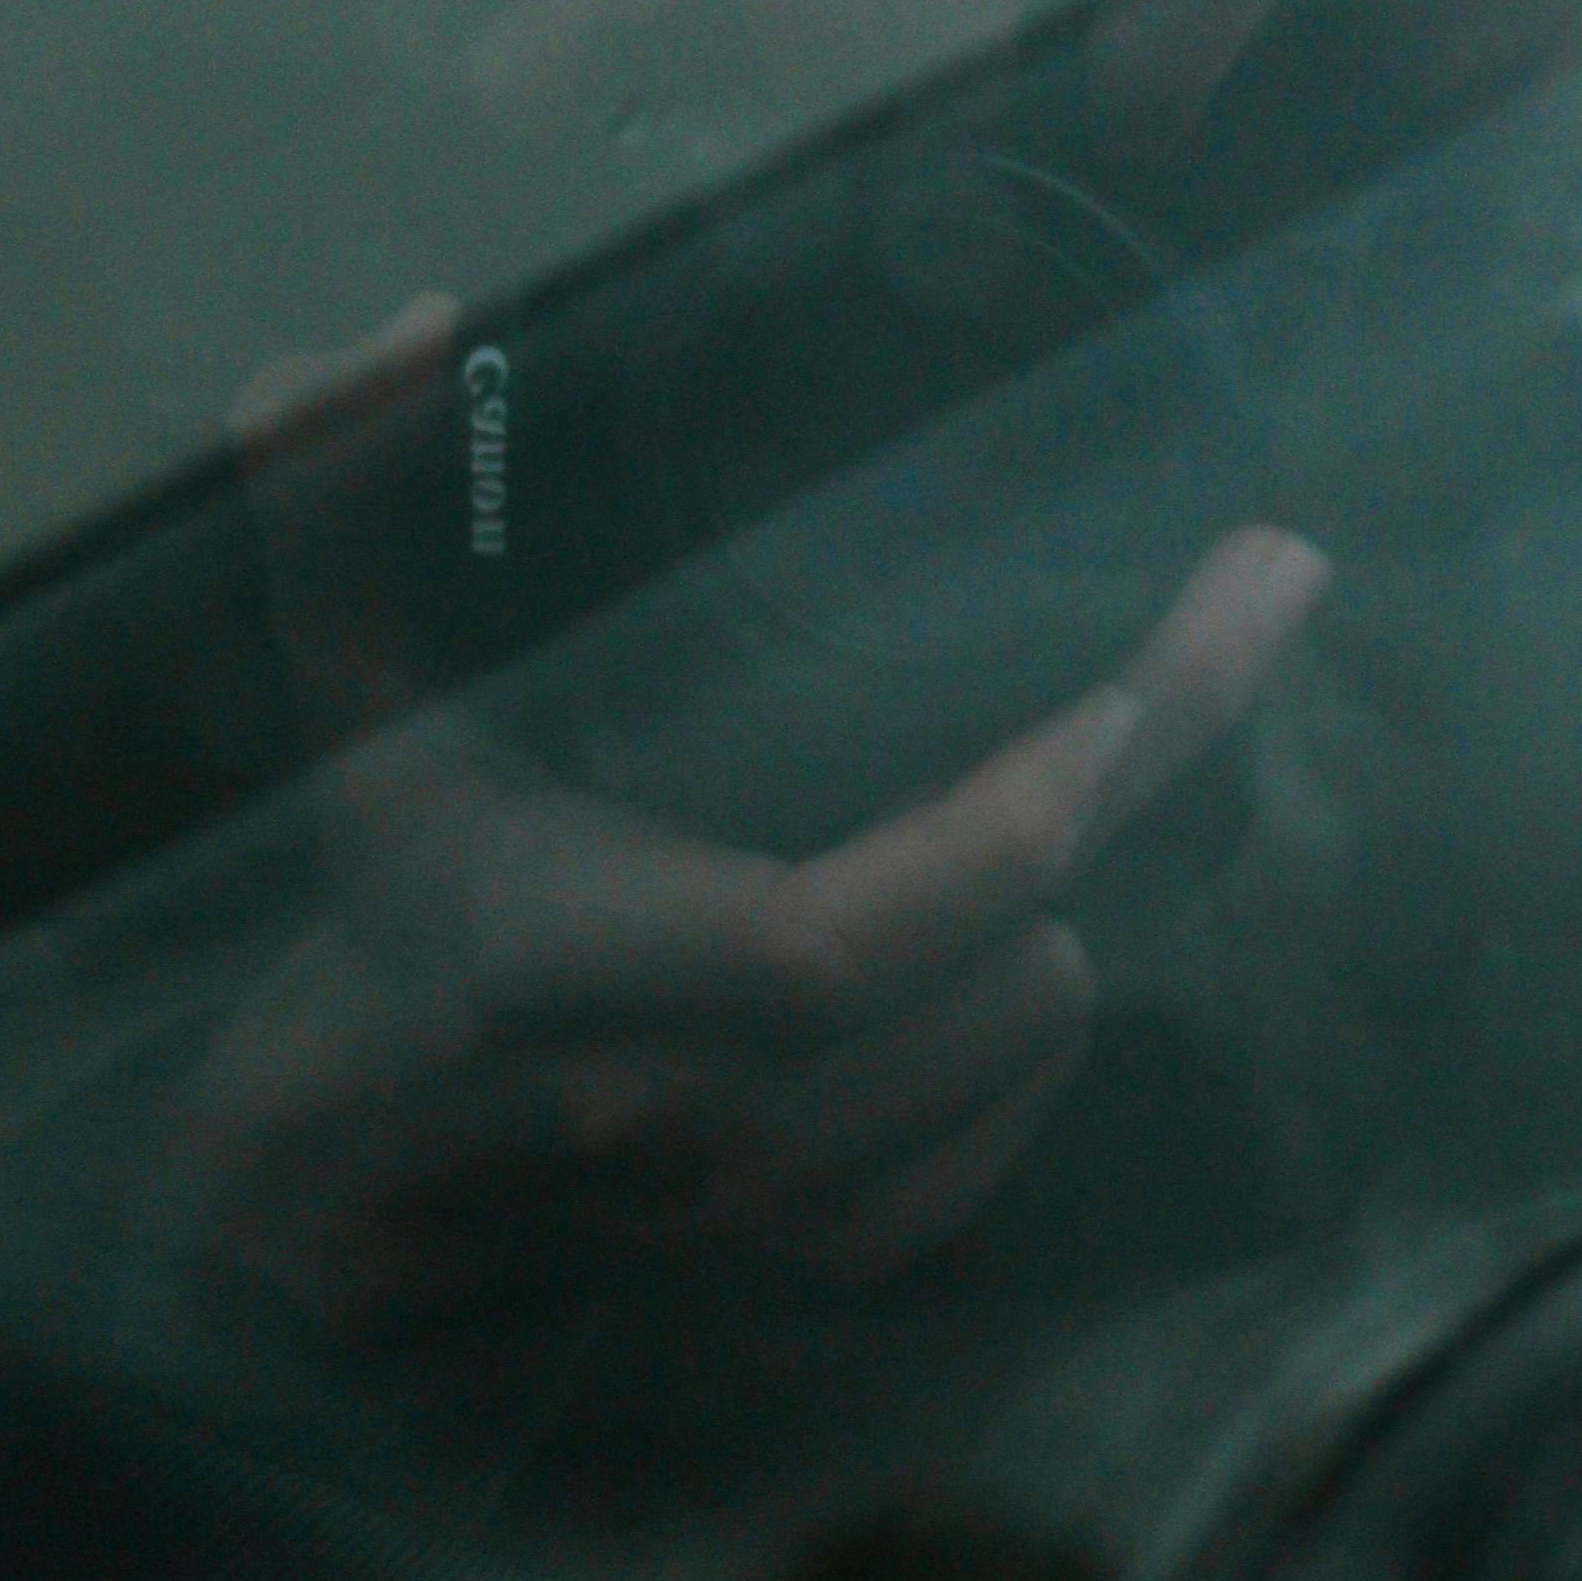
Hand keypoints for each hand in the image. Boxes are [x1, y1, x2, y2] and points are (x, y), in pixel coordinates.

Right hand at [175, 306, 1324, 1329]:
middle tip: (1258, 593)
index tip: (1123, 702)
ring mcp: (750, 1206)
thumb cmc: (373, 891)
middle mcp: (673, 1105)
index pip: (819, 945)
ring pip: (1026, 1046)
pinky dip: (1033, 1040)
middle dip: (1138, 778)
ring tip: (1105, 747)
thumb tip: (411, 324)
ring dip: (1071, 901)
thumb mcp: (342, 690)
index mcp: (566, 953)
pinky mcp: (804, 1256)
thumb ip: (338, 490)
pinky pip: (1002, 1142)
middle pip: (990, 982)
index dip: (988, 844)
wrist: (323, 1167)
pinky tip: (1031, 937)